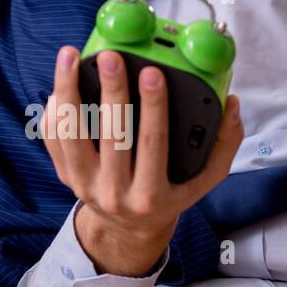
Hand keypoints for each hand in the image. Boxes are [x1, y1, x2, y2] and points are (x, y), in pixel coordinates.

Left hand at [40, 46, 242, 276]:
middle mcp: (115, 193)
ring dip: (69, 92)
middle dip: (110, 91)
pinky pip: (54, 140)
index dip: (154, 107)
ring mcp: (85, 186)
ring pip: (72, 135)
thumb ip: (223, 145)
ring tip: (70, 56)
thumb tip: (231, 104)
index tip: (153, 72)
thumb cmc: (168, 196)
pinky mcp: (65, 176)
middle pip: (111, 136)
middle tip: (110, 56)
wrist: (128, 230)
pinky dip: (55, 111)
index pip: (153, 144)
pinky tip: (60, 83)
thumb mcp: (203, 181)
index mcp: (152, 194)